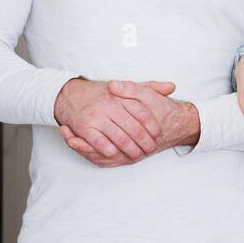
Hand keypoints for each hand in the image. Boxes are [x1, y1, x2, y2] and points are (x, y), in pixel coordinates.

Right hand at [53, 77, 170, 161]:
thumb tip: (172, 86)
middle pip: (133, 127)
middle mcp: (109, 105)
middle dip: (144, 141)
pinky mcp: (83, 126)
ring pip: (118, 136)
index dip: (152, 125)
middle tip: (151, 150)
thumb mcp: (126, 88)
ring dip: (130, 149)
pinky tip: (116, 154)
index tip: (158, 135)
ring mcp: (95, 115)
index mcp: (121, 95)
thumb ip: (149, 87)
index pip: (142, 112)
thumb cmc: (103, 94)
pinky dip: (108, 149)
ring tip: (138, 155)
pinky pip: (99, 141)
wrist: (71, 94)